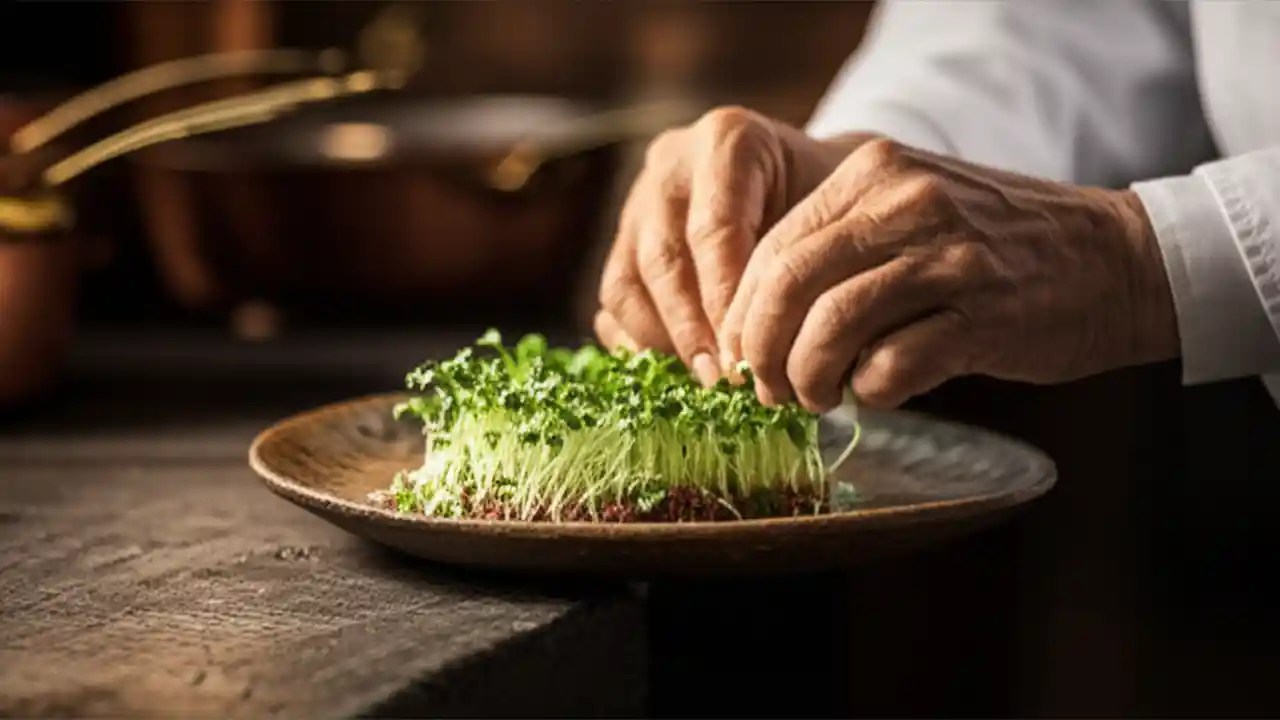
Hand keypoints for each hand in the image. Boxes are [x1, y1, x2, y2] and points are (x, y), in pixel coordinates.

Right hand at [594, 106, 872, 384]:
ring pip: (627, 282)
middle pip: (663, 258)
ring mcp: (639, 200)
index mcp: (727, 138)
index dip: (724, 302)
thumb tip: (773, 349)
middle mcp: (672, 162)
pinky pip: (616, 298)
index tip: (747, 356)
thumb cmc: (831, 204)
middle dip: (691, 329)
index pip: (713, 231)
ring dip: (662, 339)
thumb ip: (802, 265)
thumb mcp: (836, 215)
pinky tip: (679, 368)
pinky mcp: (623, 239)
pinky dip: (640, 339)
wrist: (812, 183)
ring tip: (704, 377)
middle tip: (722, 379)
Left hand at [718, 138, 1177, 410]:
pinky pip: (892, 366)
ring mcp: (948, 259)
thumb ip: (836, 248)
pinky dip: (871, 391)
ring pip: (831, 326)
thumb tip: (753, 322)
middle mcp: (906, 204)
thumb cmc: (995, 248)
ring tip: (818, 398)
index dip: (742, 314)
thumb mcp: (911, 213)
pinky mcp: (982, 316)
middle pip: (789, 286)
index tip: (742, 356)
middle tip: (768, 390)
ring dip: (809, 379)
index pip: (772, 248)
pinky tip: (880, 393)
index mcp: (874, 173)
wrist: (1114, 260)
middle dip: (761, 352)